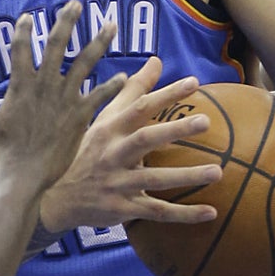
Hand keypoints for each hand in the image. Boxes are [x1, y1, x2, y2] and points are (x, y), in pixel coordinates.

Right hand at [0, 1, 124, 188]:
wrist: (23, 176)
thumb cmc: (1, 153)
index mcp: (19, 84)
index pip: (20, 48)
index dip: (24, 30)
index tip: (28, 16)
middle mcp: (43, 85)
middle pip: (56, 44)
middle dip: (66, 21)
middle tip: (76, 4)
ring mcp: (63, 99)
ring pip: (85, 62)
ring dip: (98, 42)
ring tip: (110, 25)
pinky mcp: (79, 116)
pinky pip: (99, 96)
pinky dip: (111, 86)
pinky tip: (124, 77)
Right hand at [38, 56, 222, 231]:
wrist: (56, 197)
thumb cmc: (88, 151)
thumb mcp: (105, 119)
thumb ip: (133, 91)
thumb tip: (157, 61)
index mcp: (110, 130)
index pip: (139, 108)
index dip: (165, 95)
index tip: (193, 82)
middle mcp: (113, 155)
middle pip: (145, 140)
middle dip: (174, 130)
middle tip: (205, 121)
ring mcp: (117, 183)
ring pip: (154, 179)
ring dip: (186, 176)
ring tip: (218, 171)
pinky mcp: (123, 208)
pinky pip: (157, 212)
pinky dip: (184, 214)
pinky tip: (212, 212)